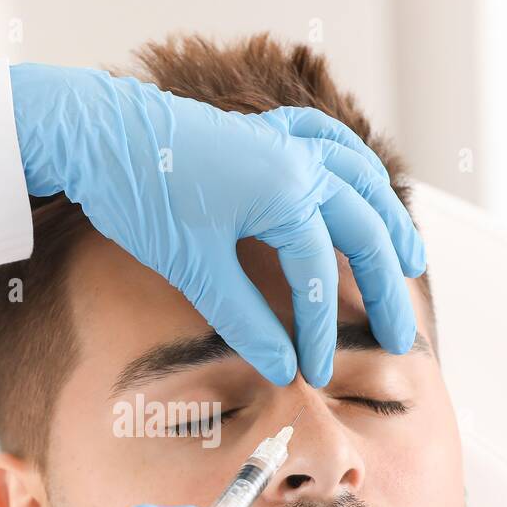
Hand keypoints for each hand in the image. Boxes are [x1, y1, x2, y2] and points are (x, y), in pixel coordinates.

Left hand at [9, 64, 425, 387]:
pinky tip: (363, 181)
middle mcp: (298, 161)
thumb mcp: (192, 267)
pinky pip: (328, 141)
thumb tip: (282, 368)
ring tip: (411, 261)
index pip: (321, 275)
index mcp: (286, 193)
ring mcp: (284, 141)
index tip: (317, 373)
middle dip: (385, 288)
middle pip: (363, 229)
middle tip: (400, 338)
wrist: (95, 133)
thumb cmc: (140, 194)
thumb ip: (243, 319)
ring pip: (359, 180)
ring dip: (388, 221)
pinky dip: (353, 164)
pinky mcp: (264, 133)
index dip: (322, 331)